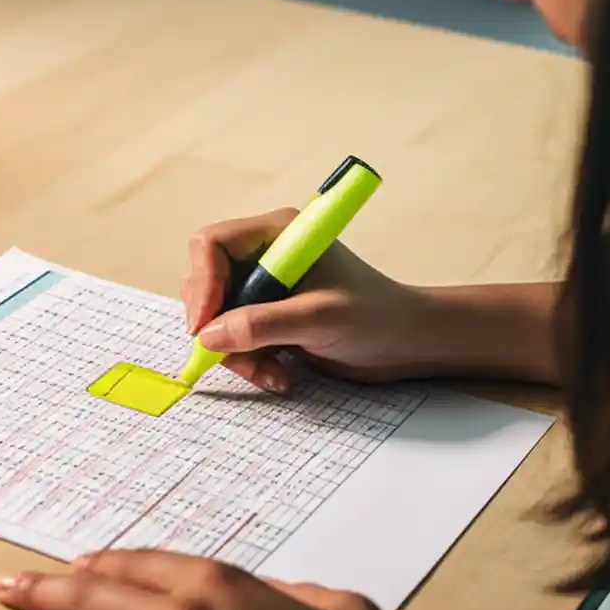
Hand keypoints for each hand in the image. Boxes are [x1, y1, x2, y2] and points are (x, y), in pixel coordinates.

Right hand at [181, 208, 431, 390]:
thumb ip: (263, 324)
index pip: (212, 245)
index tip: (204, 327)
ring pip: (217, 317)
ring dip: (236, 353)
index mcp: (277, 234)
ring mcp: (265, 287)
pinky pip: (234, 338)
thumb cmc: (376, 317)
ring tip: (271, 373)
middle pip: (207, 283)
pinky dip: (249, 361)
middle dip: (218, 327)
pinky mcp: (268, 316)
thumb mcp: (318, 319)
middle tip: (238, 358)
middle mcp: (265, 255)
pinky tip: (279, 375)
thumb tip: (209, 335)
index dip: (202, 284)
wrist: (407, 344)